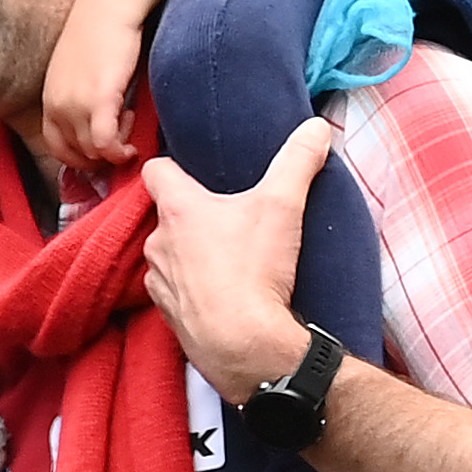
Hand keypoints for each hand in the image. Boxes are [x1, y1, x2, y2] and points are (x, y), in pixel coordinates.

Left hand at [42, 0, 182, 167]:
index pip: (58, 147)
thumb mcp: (82, 69)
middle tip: (122, 143)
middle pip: (74, 155)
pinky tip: (133, 141)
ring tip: (130, 128)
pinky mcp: (99, 100)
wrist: (111, 1)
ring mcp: (75, 105)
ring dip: (114, 150)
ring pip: (92, 152)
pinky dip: (120, 150)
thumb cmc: (103, 28)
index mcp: (50, 98)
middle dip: (100, 158)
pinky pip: (106, 144)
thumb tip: (104, 119)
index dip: (83, 157)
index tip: (105, 151)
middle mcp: (56, 106)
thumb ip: (86, 95)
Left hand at [141, 115, 326, 402]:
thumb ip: (298, 160)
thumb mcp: (284, 205)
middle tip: (228, 216)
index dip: (171, 165)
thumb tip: (316, 126)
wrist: (244, 345)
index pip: (156, 171)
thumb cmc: (255, 269)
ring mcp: (159, 281)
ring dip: (191, 253)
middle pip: (167, 215)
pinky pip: (176, 290)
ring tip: (227, 257)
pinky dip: (194, 288)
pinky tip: (222, 292)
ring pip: (170, 254)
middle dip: (193, 214)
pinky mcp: (168, 315)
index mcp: (179, 209)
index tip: (190, 168)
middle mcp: (158, 242)